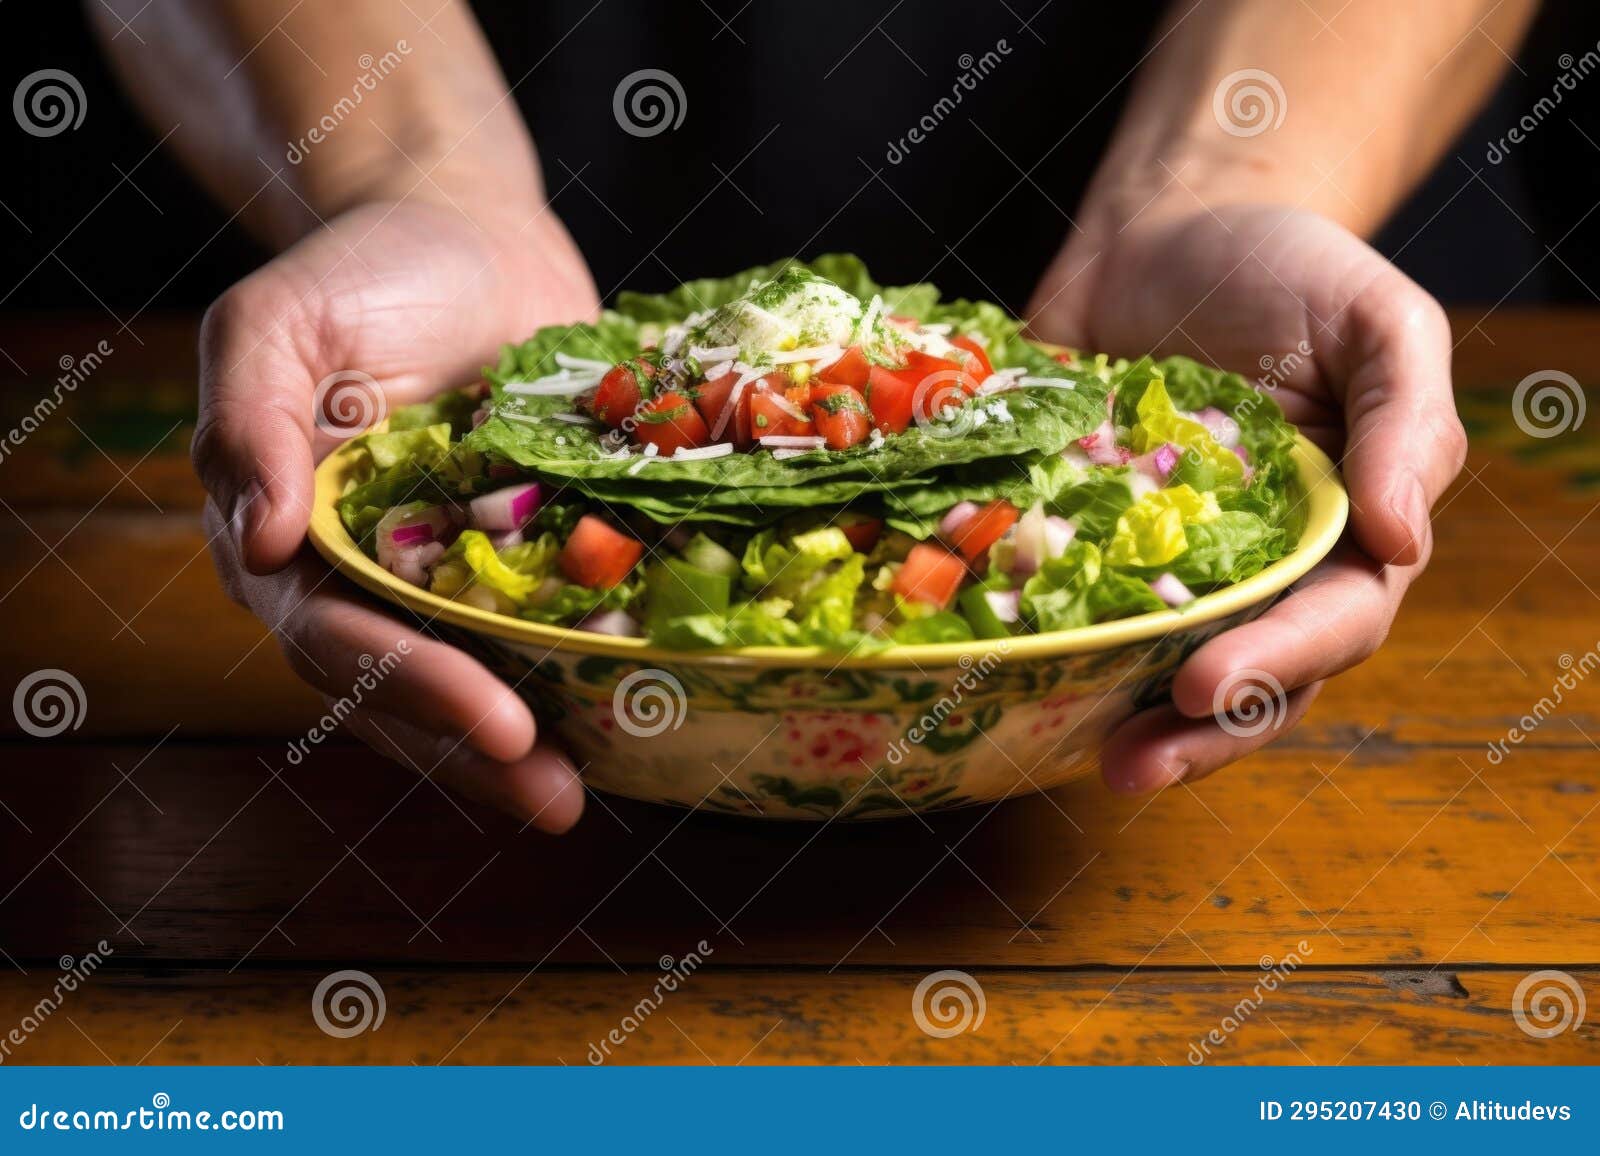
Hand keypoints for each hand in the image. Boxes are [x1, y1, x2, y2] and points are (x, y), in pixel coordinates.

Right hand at [196, 200, 599, 828]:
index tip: (496, 723)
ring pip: (477, 680)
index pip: (337, 635)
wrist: (471, 236)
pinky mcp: (525, 557)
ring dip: (525, 749)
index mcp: (291, 540)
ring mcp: (448, 576)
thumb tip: (258, 541)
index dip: (410, 686)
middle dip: (475, 751)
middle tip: (554, 797)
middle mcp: (365, 578)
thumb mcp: (279, 320)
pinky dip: (582, 674)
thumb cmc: (366, 270)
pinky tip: (634, 712)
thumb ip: (249, 419)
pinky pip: (547, 629)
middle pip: (406, 691)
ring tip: (585, 796)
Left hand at [1027, 202, 1465, 792]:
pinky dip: (1043, 641)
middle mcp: (1252, 567)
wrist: (1164, 227)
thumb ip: (1407, 422)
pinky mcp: (1077, 538)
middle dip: (1196, 732)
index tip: (1202, 682)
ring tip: (1081, 758)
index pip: (1328, 624)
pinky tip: (1003, 671)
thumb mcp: (1379, 321)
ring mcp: (1159, 561)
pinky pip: (1064, 602)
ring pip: (1153, 663)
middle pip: (1243, 678)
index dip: (1274, 664)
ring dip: (1122, 719)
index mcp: (1338, 534)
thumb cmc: (1288, 270)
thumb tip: (1402, 540)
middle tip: (1132, 766)